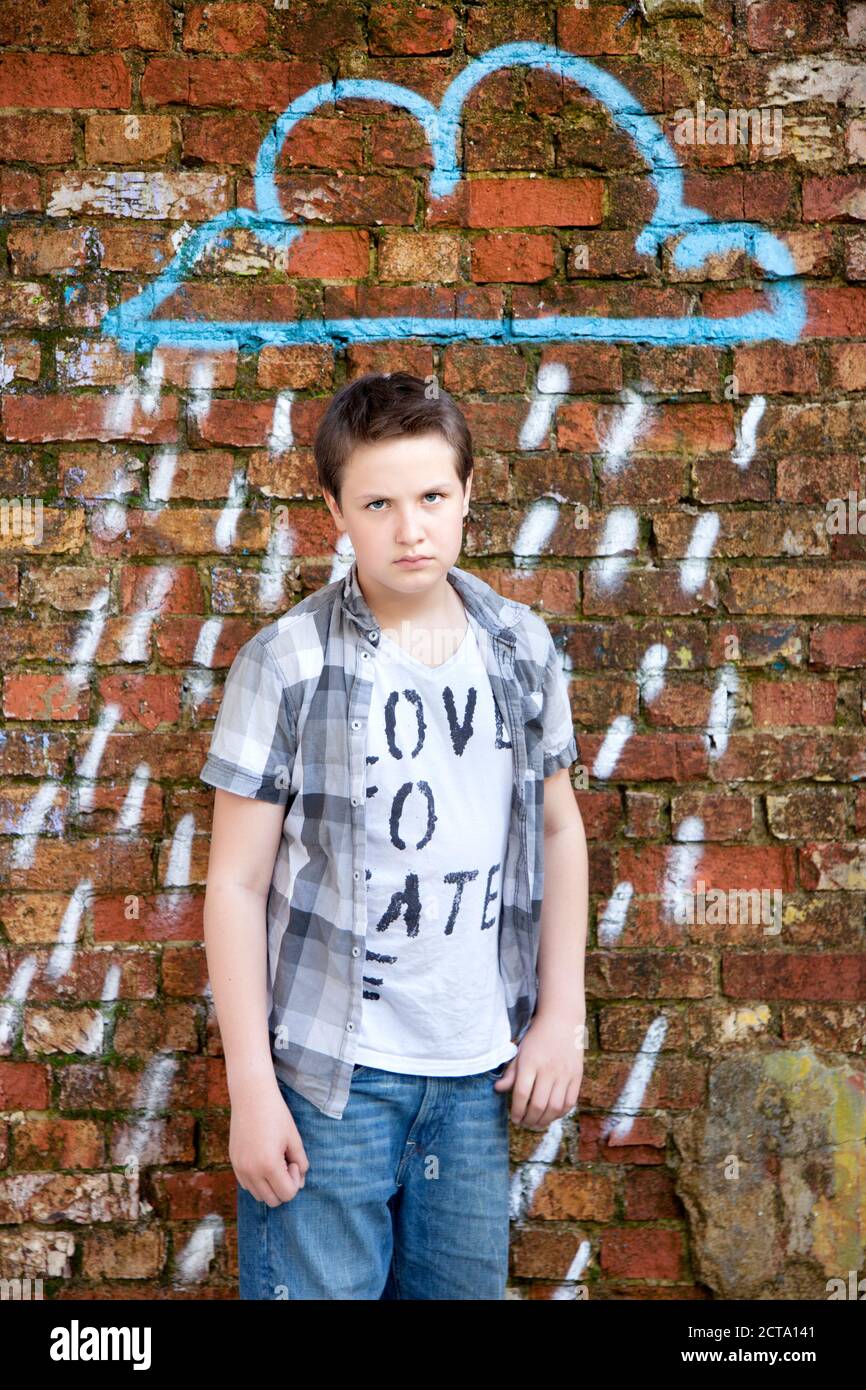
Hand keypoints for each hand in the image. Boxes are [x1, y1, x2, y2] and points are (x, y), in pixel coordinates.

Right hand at [229, 1079, 308, 1206]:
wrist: (251, 1096)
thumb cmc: (277, 1115)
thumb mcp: (294, 1139)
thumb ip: (301, 1164)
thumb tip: (300, 1185)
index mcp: (269, 1165)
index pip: (287, 1194)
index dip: (295, 1181)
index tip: (293, 1161)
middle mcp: (251, 1171)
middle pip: (272, 1200)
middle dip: (283, 1186)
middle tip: (285, 1162)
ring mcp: (239, 1168)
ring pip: (258, 1195)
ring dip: (270, 1185)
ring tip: (274, 1161)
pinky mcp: (233, 1163)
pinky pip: (247, 1185)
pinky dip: (257, 1180)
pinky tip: (263, 1159)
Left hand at [493, 1013, 584, 1129]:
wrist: (562, 1021)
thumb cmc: (537, 1038)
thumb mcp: (520, 1051)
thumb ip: (511, 1072)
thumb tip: (498, 1089)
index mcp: (531, 1062)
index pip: (522, 1093)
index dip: (517, 1110)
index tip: (514, 1118)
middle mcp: (548, 1069)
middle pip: (539, 1104)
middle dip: (529, 1119)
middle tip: (524, 1123)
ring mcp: (564, 1073)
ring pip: (555, 1107)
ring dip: (545, 1120)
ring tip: (537, 1123)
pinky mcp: (577, 1076)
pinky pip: (569, 1102)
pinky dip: (560, 1113)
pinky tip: (552, 1114)